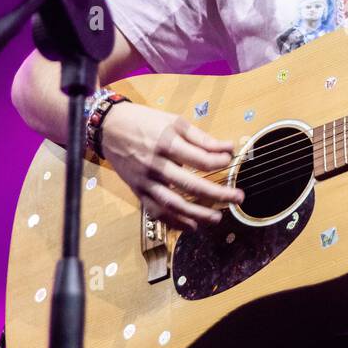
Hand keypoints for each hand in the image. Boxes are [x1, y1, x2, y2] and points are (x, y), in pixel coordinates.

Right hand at [98, 102, 244, 231]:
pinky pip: (156, 211)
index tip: (230, 160)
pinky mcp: (137, 191)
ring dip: (197, 214)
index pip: (200, 159)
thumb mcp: (174, 122)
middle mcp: (155, 164)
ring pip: (173, 203)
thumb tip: (229, 148)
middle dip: (217, 194)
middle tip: (238, 197)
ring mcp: (145, 181)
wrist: (109, 128)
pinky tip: (192, 225)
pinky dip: (175, 221)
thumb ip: (201, 138)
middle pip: (190, 185)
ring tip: (217, 218)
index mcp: (167, 143)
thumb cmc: (145, 121)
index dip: (220, 162)